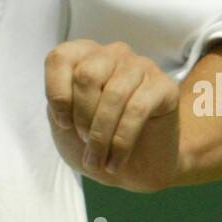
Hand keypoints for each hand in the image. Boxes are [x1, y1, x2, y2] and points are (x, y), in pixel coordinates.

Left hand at [44, 39, 179, 190]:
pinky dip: (121, 141)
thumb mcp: (65, 123)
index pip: (60, 58)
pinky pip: (138, 109)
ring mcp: (141, 65)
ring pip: (114, 95)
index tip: (63, 124)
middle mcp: (113, 53)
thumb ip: (58, 103)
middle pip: (86, 75)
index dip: (57, 94)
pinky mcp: (164, 85)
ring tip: (98, 161)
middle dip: (82, 117)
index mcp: (84, 55)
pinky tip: (116, 161)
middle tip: (85, 143)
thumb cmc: (96, 140)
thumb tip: (62, 99)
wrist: (136, 168)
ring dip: (101, 136)